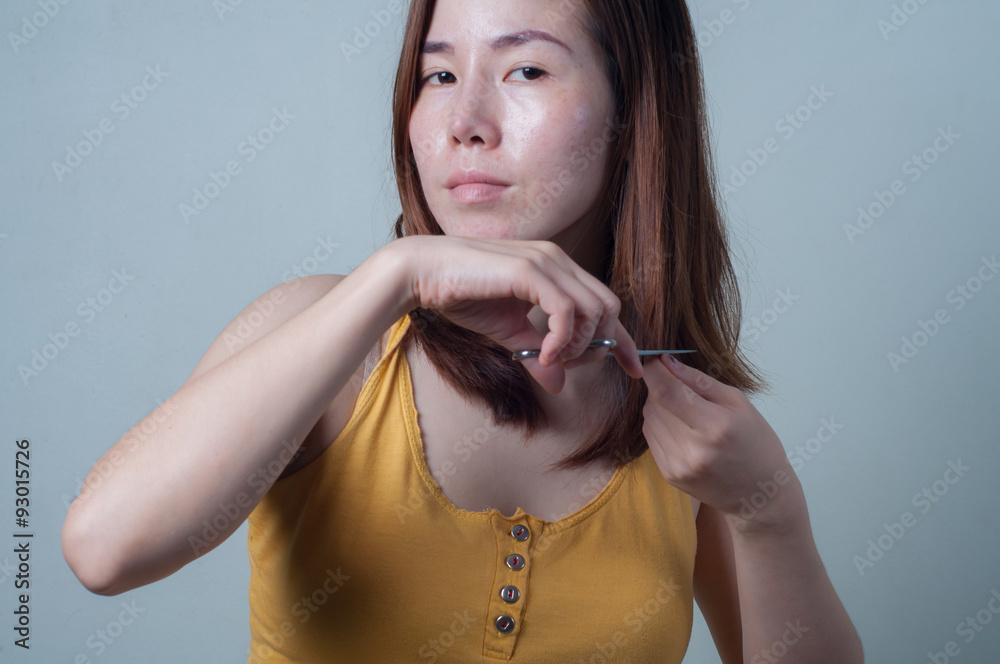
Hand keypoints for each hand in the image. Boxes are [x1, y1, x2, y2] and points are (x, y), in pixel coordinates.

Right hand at [392, 235, 643, 393]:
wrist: (423, 273)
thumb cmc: (461, 294)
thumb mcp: (508, 333)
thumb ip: (536, 354)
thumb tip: (559, 384)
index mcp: (555, 269)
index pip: (604, 304)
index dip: (621, 339)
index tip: (633, 369)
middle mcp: (557, 260)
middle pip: (607, 307)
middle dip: (597, 345)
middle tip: (568, 366)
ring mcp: (545, 261)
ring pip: (592, 309)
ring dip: (576, 344)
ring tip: (547, 359)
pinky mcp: (529, 270)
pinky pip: (565, 311)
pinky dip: (560, 339)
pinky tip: (540, 354)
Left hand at [640, 354, 800, 530]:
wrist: (759, 494)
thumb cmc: (756, 443)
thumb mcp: (739, 403)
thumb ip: (700, 381)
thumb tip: (667, 361)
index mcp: (715, 426)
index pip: (667, 391)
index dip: (653, 370)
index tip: (654, 359)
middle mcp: (693, 449)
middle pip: (654, 403)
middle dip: (661, 386)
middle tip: (680, 386)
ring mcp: (678, 465)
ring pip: (649, 418)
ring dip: (660, 406)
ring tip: (687, 411)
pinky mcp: (669, 475)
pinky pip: (651, 436)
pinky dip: (660, 425)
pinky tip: (683, 429)